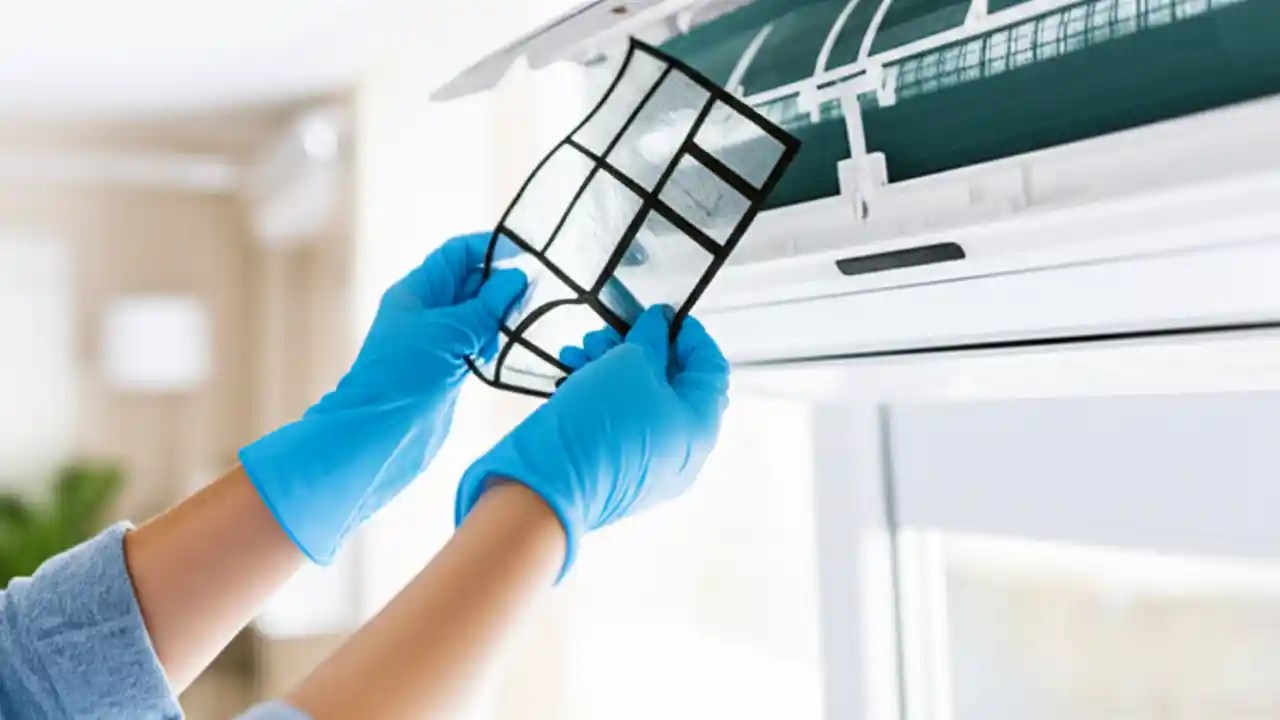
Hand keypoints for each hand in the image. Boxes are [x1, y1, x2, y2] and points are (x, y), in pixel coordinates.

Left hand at [241, 232, 525, 563]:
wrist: (382, 433)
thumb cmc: (406, 374)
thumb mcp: (450, 331)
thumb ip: (486, 304)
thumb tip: (516, 277)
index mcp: (417, 291)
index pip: (455, 255)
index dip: (487, 248)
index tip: (524, 254)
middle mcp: (426, 311)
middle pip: (469, 282)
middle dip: (500, 281)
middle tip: (536, 288)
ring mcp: (437, 341)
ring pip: (476, 314)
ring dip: (501, 312)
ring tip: (529, 315)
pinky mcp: (448, 368)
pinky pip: (476, 342)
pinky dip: (495, 339)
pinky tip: (512, 344)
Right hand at [454, 306, 730, 578]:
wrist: (547, 485)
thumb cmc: (598, 426)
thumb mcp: (631, 363)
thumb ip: (651, 338)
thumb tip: (658, 325)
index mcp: (701, 427)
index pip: (711, 369)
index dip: (689, 336)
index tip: (663, 316)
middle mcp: (682, 450)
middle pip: (673, 383)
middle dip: (640, 348)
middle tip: (612, 331)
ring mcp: (649, 463)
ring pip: (640, 399)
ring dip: (613, 365)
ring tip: (583, 349)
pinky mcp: (616, 469)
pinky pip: (617, 420)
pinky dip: (600, 392)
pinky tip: (572, 371)